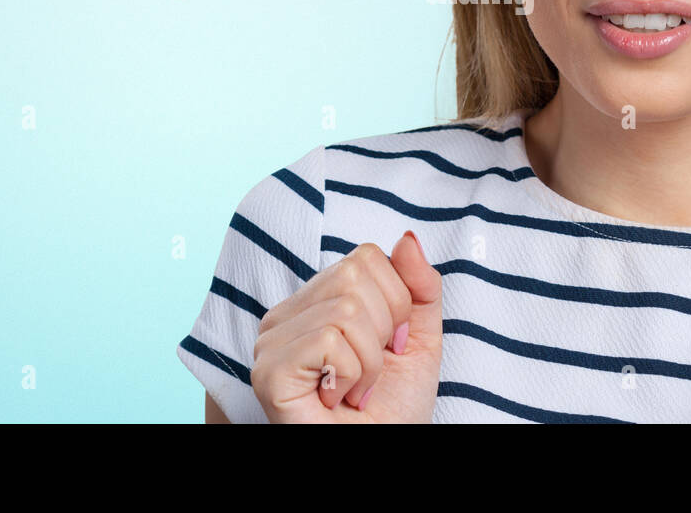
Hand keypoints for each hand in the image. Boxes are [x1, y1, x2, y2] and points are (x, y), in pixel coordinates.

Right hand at [250, 230, 442, 422]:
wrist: (381, 452)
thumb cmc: (393, 408)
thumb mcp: (420, 339)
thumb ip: (420, 287)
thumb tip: (408, 238)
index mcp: (317, 299)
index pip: (366, 256)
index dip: (396, 303)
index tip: (390, 348)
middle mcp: (286, 313)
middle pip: (356, 276)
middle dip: (385, 330)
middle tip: (372, 372)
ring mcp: (271, 340)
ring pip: (347, 309)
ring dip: (370, 362)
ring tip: (355, 390)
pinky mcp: (269, 370)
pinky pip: (330, 340)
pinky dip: (352, 375)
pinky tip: (337, 400)